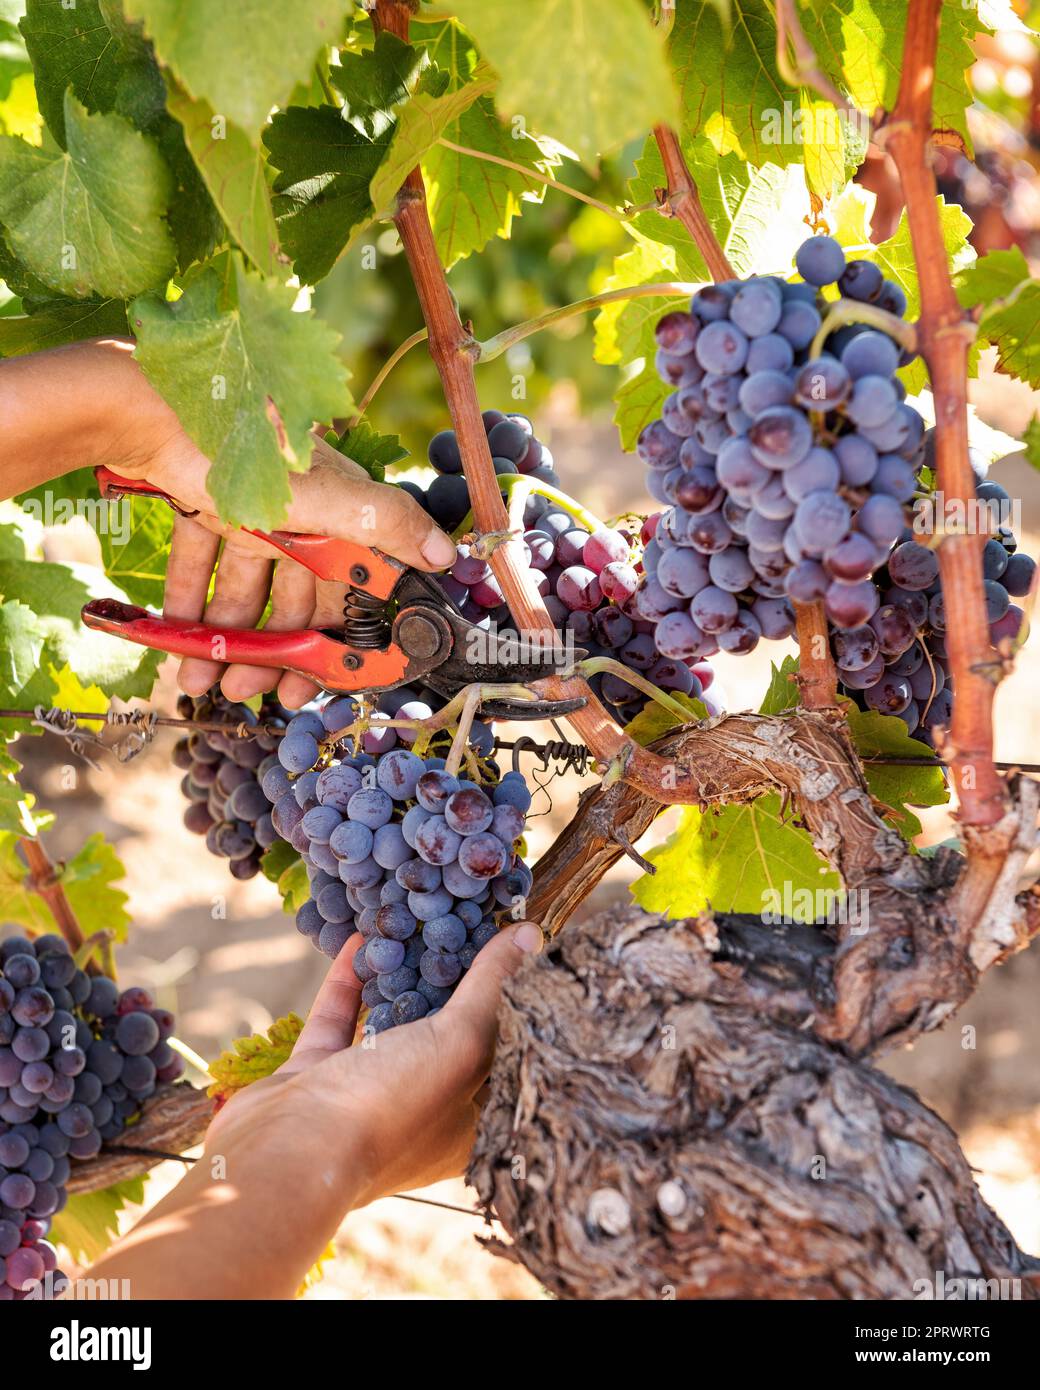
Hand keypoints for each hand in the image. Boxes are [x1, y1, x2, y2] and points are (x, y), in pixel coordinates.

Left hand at [99, 341, 457, 707]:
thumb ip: (392, 527)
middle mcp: (297, 515)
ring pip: (241, 589)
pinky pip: (197, 563)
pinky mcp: (198, 503)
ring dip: (224, 640)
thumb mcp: (337, 498)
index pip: (344, 589)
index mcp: (338, 513)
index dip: (330, 639)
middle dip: (271, 651)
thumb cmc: (258, 457)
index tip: (311, 683)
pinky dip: (186, 602)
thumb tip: (448, 553)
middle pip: (289, 598)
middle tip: (245, 693)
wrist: (159, 411)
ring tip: (200, 679)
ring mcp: (247, 511)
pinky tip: (173, 643)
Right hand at [207, 922, 543, 1205]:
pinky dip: (351, 981)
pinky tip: (361, 938)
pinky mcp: (319, 1078)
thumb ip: (492, 987)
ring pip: (391, 1025)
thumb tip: (532, 937)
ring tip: (416, 927)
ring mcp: (366, 1096)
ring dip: (401, 978)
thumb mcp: (460, 1043)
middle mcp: (421, 1112)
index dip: (517, 1008)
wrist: (285, 1152)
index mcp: (471, 1124)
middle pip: (449, 1038)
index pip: (506, 1058)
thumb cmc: (391, 1108)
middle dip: (456, 984)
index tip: (523, 957)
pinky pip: (340, 1020)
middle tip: (470, 929)